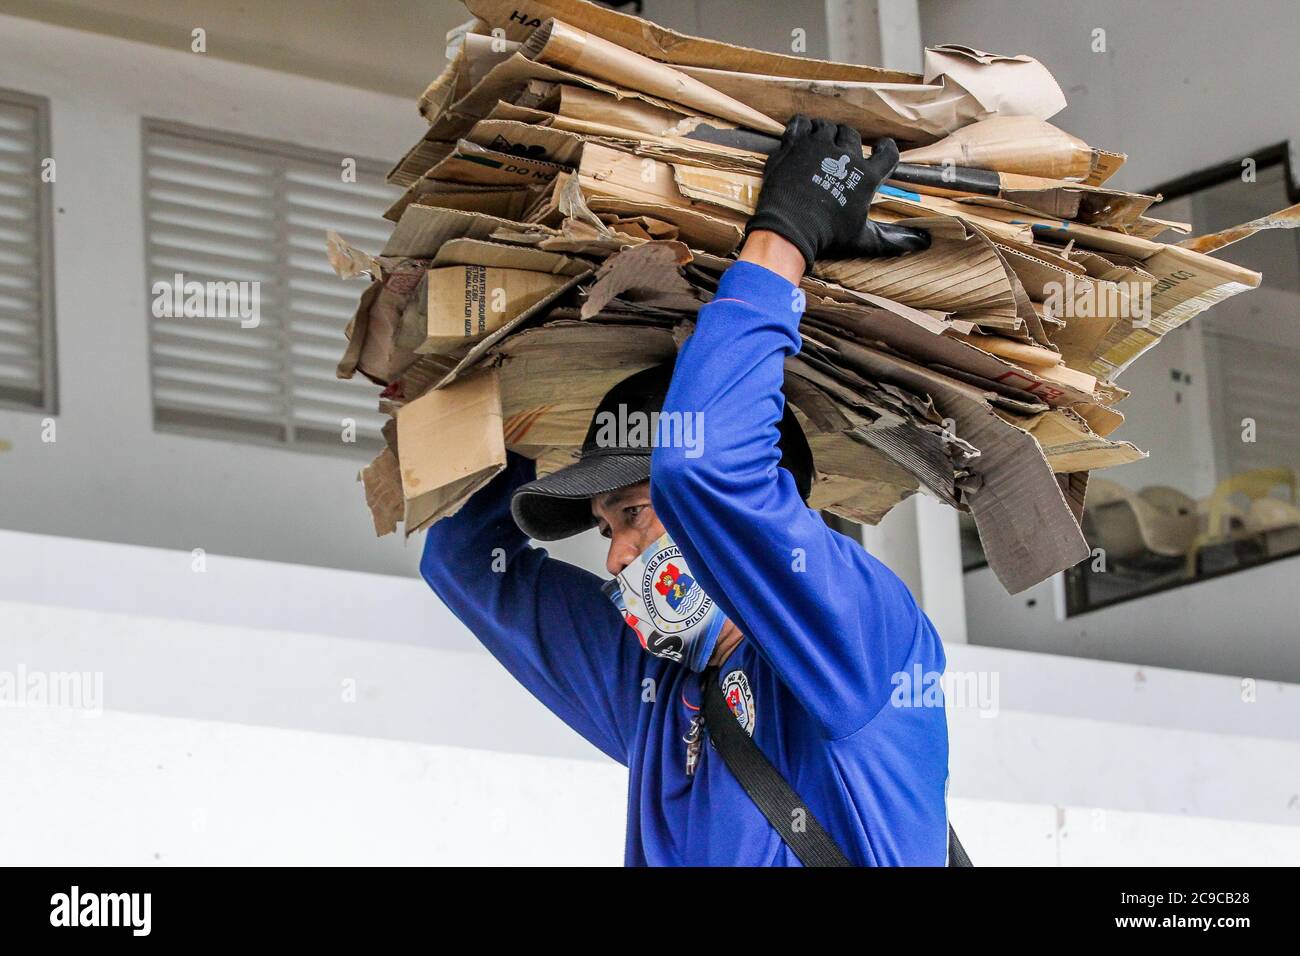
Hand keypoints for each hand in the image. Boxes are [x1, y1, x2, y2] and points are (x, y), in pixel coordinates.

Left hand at [745, 116, 930, 269]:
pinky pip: (800, 123)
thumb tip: (924, 243)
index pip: (887, 153)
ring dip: (825, 133)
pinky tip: (800, 136)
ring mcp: (818, 146)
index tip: (881, 147)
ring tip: (819, 145)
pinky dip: (802, 126)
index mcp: (866, 176)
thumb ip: (892, 239)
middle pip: (852, 134)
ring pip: (826, 126)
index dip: (885, 148)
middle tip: (839, 153)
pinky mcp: (793, 145)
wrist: (788, 229)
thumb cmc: (828, 236)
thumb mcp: (863, 240)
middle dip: (847, 141)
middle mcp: (845, 155)